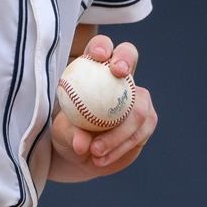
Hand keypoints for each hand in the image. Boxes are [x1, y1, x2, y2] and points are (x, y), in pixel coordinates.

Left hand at [48, 35, 156, 182]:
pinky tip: (102, 160)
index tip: (98, 57)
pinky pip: (141, 131)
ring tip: (95, 152)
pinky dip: (121, 147)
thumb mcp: (60, 134)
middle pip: (129, 54)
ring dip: (119, 132)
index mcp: (93, 69)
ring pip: (138, 104)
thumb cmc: (67, 134)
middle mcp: (118, 77)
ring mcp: (135, 97)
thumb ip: (69, 133)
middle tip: (118, 72)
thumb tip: (82, 142)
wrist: (81, 156)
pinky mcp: (146, 119)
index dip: (102, 46)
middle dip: (125, 58)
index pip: (101, 47)